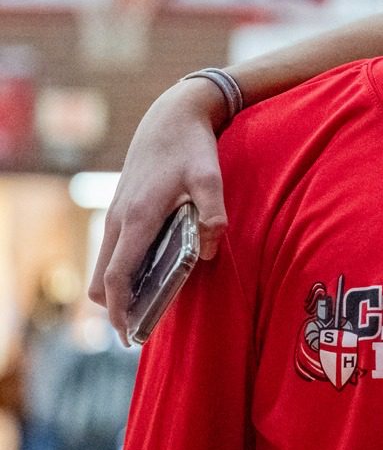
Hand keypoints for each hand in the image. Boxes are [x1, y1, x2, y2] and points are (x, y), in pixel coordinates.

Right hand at [89, 76, 231, 342]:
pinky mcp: (120, 208)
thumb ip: (213, 215)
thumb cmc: (192, 148)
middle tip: (139, 329)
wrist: (171, 115)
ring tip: (146, 307)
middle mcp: (119, 219)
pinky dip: (121, 269)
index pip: (117, 276)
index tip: (129, 333)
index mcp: (138, 217)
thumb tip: (206, 254)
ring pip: (104, 265)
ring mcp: (115, 214)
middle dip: (115, 307)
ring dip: (118, 289)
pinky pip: (113, 250)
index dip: (120, 309)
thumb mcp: (212, 178)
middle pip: (102, 279)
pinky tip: (149, 274)